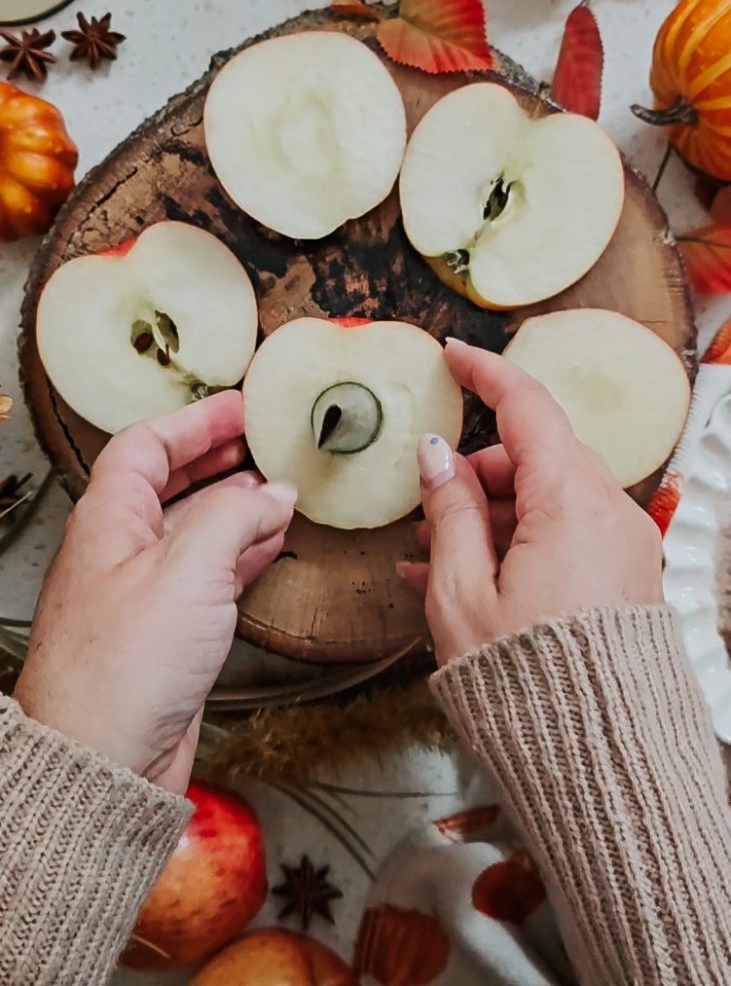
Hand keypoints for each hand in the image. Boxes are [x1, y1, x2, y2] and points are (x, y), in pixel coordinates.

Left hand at [14, 392, 295, 791]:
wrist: (105, 758)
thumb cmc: (124, 666)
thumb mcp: (189, 568)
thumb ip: (236, 517)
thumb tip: (271, 493)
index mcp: (110, 519)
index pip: (147, 446)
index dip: (194, 422)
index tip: (237, 406)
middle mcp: (122, 550)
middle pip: (169, 484)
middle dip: (215, 458)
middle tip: (259, 440)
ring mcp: (144, 593)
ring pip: (193, 530)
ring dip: (235, 506)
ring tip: (275, 489)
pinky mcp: (168, 633)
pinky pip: (209, 575)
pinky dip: (242, 553)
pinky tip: (269, 546)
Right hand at [398, 339, 663, 664]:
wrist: (602, 762)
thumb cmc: (525, 682)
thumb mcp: (462, 590)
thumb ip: (449, 509)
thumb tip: (437, 453)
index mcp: (571, 504)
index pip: (527, 409)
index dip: (484, 375)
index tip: (452, 357)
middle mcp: (610, 514)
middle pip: (536, 460)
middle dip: (477, 475)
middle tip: (427, 512)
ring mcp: (624, 547)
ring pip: (548, 502)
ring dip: (492, 518)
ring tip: (433, 562)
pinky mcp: (625, 578)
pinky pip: (567, 538)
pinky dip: (520, 545)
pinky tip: (471, 581)